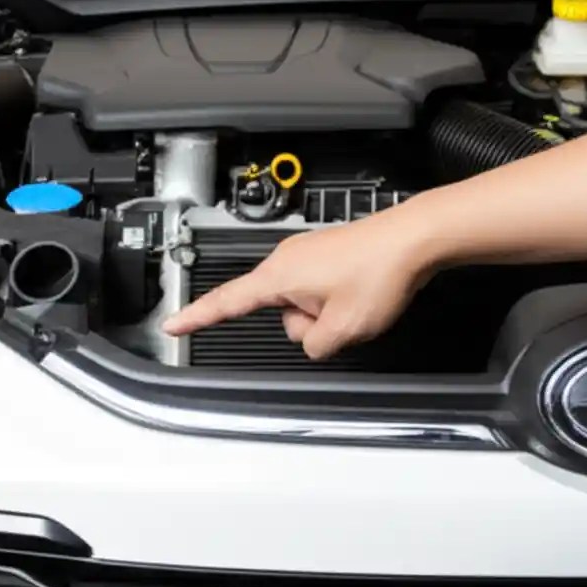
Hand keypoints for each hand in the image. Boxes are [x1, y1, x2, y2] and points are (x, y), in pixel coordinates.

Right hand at [162, 207, 440, 359]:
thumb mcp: (344, 329)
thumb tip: (312, 340)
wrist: (414, 239)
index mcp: (279, 276)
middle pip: (281, 314)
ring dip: (327, 313)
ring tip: (357, 299)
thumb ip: (314, 347)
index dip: (197, 317)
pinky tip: (361, 292)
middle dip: (308, 325)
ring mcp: (307, 256)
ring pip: (303, 306)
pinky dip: (338, 300)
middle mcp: (287, 261)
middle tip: (342, 316)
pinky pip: (320, 292)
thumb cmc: (380, 270)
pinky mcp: (327, 256)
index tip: (173, 323)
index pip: (226, 302)